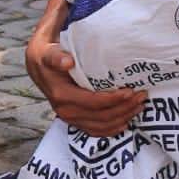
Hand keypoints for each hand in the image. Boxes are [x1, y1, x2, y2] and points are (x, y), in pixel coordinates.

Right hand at [25, 37, 145, 136]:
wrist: (36, 62)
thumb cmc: (46, 51)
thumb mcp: (47, 48)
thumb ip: (56, 54)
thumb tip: (68, 62)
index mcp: (60, 93)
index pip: (93, 102)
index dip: (114, 99)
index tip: (130, 90)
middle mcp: (64, 109)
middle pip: (102, 116)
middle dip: (125, 107)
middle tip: (142, 94)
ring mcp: (70, 117)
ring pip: (102, 125)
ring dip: (124, 116)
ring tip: (140, 103)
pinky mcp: (74, 120)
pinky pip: (97, 130)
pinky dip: (114, 127)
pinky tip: (127, 120)